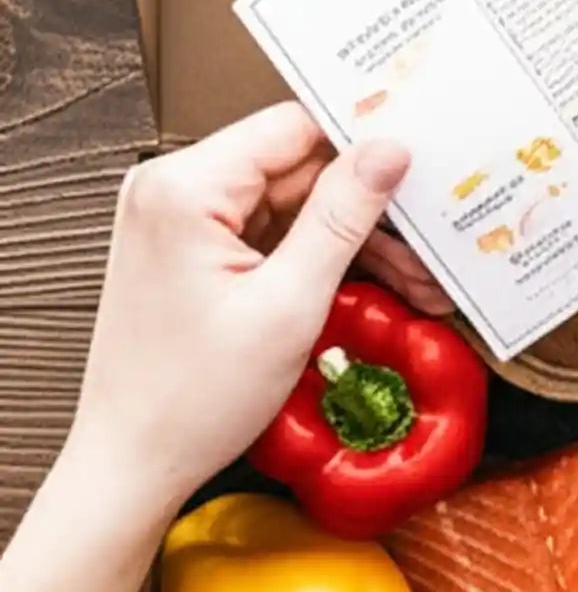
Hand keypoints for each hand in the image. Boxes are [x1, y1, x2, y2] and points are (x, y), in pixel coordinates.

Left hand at [69, 103, 433, 501]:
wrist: (133, 464)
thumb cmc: (192, 399)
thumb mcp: (289, 303)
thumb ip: (342, 217)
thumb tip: (387, 152)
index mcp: (185, 187)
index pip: (294, 127)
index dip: (363, 143)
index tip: (421, 165)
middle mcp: (173, 190)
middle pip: (298, 167)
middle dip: (369, 209)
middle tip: (430, 246)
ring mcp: (181, 221)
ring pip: (292, 204)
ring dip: (354, 240)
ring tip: (415, 280)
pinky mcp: (193, 251)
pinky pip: (272, 234)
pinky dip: (319, 258)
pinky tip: (372, 283)